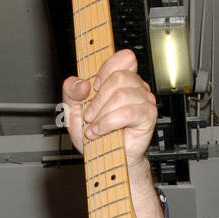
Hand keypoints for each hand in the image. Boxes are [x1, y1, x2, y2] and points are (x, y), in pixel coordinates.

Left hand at [61, 48, 156, 171]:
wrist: (105, 159)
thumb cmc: (95, 135)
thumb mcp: (73, 111)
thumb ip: (71, 92)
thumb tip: (81, 83)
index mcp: (120, 79)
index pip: (124, 58)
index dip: (107, 68)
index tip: (93, 86)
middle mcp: (135, 87)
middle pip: (119, 77)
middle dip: (98, 99)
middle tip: (89, 115)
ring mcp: (144, 100)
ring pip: (122, 95)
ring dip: (102, 113)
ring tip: (94, 127)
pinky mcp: (148, 116)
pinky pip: (128, 112)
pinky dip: (109, 122)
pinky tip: (101, 130)